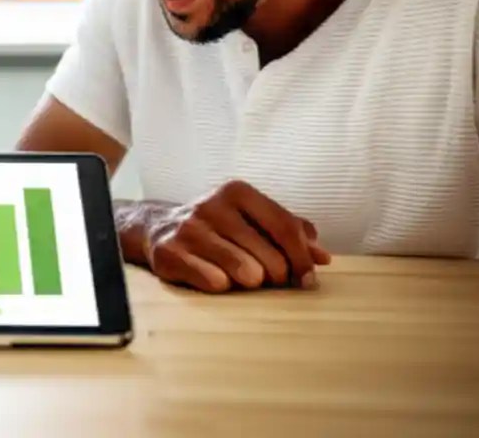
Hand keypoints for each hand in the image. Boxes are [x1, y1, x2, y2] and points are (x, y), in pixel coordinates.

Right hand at [143, 180, 331, 292]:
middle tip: (269, 278)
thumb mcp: (252, 217)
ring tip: (243, 277)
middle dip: (277, 276)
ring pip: (246, 272)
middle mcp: (212, 206)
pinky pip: (216, 282)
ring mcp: (189, 230)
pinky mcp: (170, 253)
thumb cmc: (217, 226)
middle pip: (270, 257)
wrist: (156, 227)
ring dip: (251, 282)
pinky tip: (215, 277)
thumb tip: (322, 257)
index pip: (285, 227)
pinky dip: (222, 286)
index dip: (302, 258)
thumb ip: (289, 231)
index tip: (308, 278)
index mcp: (237, 192)